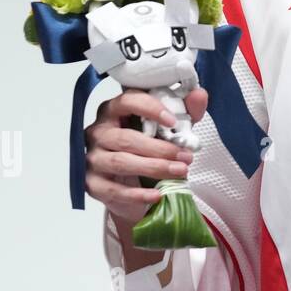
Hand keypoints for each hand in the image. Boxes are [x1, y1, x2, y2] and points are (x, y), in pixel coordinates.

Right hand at [84, 87, 207, 223]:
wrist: (137, 183)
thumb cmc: (151, 146)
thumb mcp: (172, 127)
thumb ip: (187, 110)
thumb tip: (199, 95)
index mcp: (114, 111)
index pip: (127, 101)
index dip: (150, 109)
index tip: (173, 122)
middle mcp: (98, 132)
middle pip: (125, 138)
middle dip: (160, 149)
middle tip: (186, 156)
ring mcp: (92, 158)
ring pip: (121, 162)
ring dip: (154, 168)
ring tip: (180, 172)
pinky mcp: (92, 184)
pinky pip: (114, 189)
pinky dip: (137, 194)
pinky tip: (157, 195)